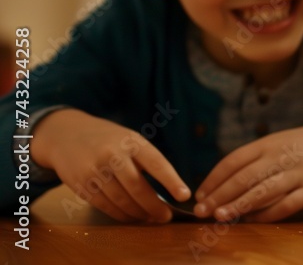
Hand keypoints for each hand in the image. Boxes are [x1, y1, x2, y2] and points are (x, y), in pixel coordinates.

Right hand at [32, 109, 190, 222]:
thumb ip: (146, 160)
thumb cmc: (108, 140)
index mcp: (131, 141)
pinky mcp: (81, 184)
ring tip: (150, 218)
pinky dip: (120, 214)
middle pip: (137, 186)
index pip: (156, 163)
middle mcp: (112, 155)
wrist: (67, 134)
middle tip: (165, 217)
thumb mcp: (129, 139)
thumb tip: (168, 191)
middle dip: (154, 206)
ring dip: (138, 213)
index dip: (171, 181)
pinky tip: (131, 216)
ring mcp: (94, 170)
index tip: (184, 195)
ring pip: (121, 200)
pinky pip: (104, 206)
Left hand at [194, 118, 302, 222]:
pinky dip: (268, 214)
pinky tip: (253, 220)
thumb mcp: (280, 141)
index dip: (214, 178)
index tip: (199, 194)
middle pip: (244, 177)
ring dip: (239, 205)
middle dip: (219, 195)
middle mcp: (281, 157)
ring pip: (263, 191)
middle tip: (201, 210)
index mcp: (269, 143)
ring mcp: (298, 173)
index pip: (234, 161)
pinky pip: (287, 204)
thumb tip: (223, 181)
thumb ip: (255, 158)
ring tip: (220, 216)